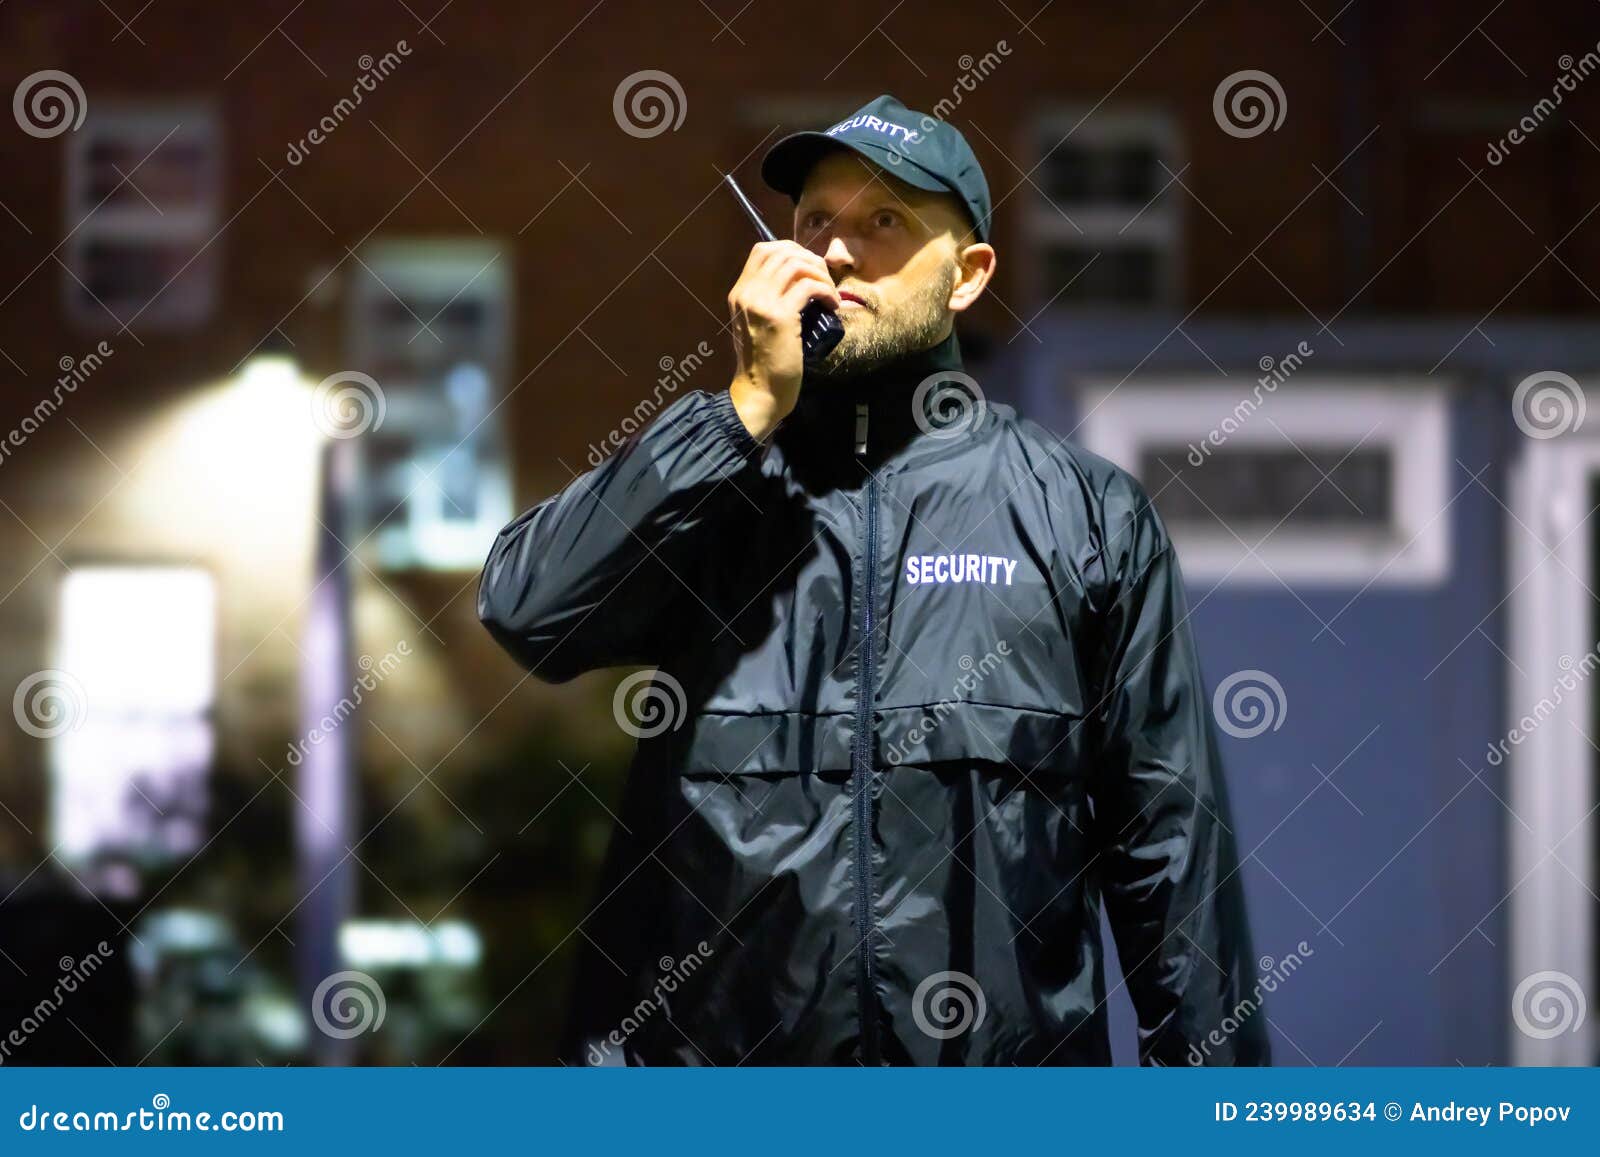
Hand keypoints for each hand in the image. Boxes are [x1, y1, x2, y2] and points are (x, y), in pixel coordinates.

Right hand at [726, 240, 839, 440]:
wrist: (760, 392)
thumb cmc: (765, 363)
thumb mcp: (758, 324)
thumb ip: (767, 300)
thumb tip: (797, 280)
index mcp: (740, 292)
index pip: (763, 250)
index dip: (791, 250)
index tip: (809, 268)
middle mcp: (747, 293)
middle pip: (781, 252)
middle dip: (810, 259)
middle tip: (824, 279)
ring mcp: (761, 303)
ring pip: (796, 264)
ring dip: (820, 274)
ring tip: (830, 293)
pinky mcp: (779, 317)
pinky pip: (808, 286)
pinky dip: (826, 290)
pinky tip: (832, 305)